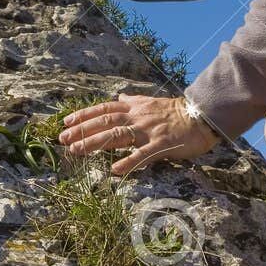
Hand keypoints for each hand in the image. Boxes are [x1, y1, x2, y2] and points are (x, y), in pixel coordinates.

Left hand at [58, 93, 218, 175]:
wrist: (202, 116)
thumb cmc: (177, 112)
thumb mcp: (152, 101)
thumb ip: (134, 101)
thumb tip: (119, 96)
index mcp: (135, 107)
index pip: (104, 109)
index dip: (84, 115)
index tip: (66, 122)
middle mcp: (138, 117)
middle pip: (105, 121)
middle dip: (83, 130)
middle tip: (62, 140)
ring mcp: (149, 130)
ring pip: (118, 135)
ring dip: (96, 143)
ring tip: (77, 151)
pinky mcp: (162, 144)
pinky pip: (143, 154)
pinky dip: (129, 161)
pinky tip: (114, 169)